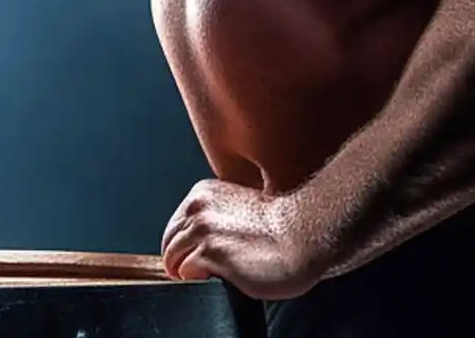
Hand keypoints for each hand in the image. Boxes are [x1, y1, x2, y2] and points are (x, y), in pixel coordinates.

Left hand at [161, 179, 326, 299]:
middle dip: (180, 261)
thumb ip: (211, 218)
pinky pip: (188, 272)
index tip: (195, 258)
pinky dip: (200, 279)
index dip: (182, 247)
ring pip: (174, 259)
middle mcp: (198, 208)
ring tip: (214, 274)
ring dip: (190, 271)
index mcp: (202, 193)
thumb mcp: (235, 208)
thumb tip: (190, 242)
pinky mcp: (211, 252)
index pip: (174, 227)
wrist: (304, 237)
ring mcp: (203, 230)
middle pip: (169, 244)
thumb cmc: (278, 229)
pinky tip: (222, 276)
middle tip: (201, 272)